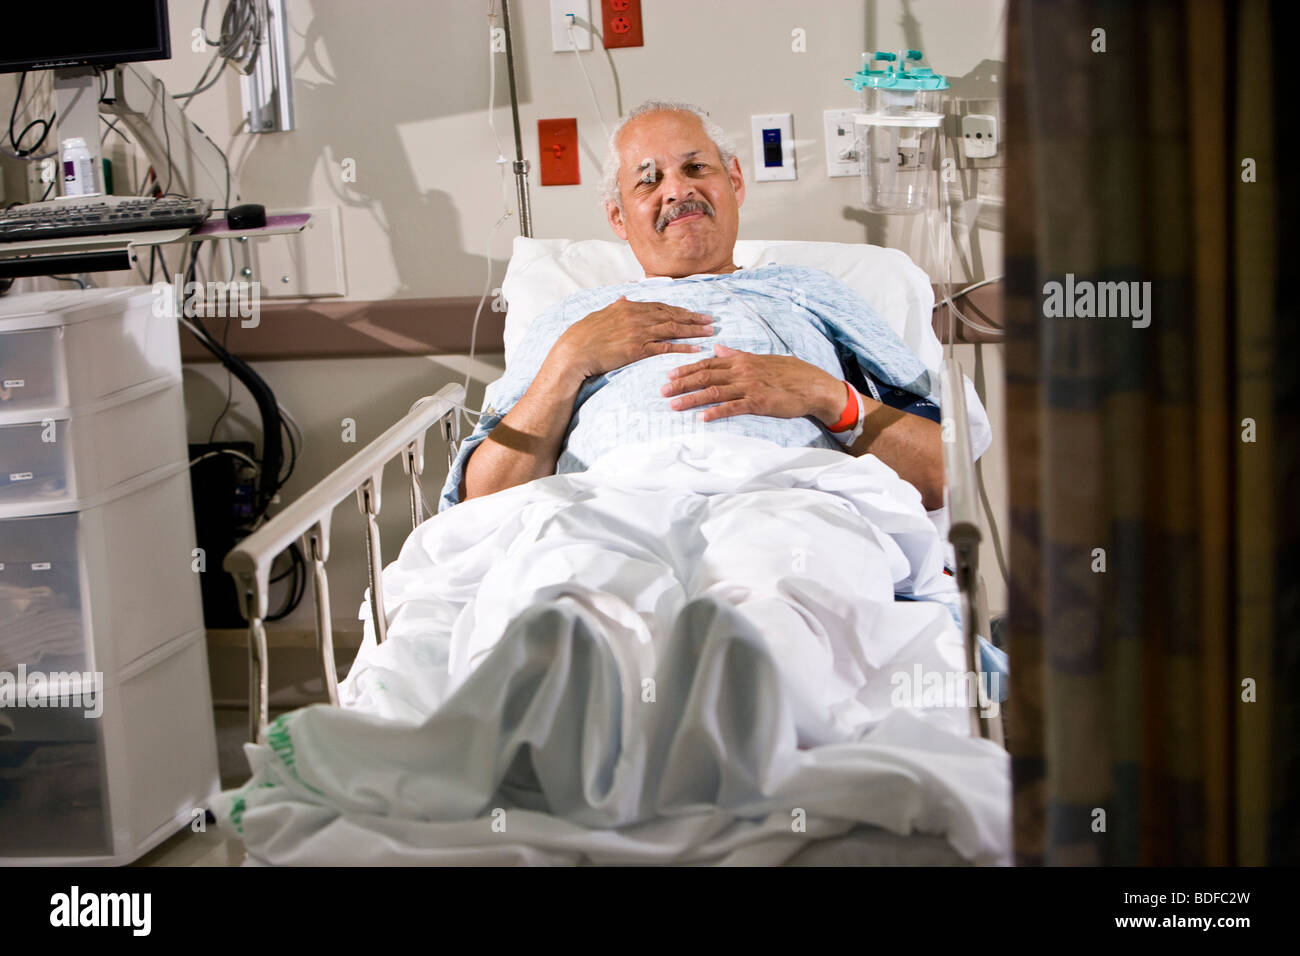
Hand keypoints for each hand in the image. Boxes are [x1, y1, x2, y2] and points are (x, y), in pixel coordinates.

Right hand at [552, 296, 714, 383]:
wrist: (574, 352)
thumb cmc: (583, 335)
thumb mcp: (600, 314)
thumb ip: (615, 305)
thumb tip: (623, 296)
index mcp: (628, 306)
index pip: (660, 306)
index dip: (678, 309)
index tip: (691, 312)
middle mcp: (637, 316)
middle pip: (671, 315)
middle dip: (692, 317)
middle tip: (709, 320)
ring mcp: (639, 332)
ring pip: (673, 329)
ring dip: (693, 330)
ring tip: (709, 331)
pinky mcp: (638, 349)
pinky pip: (666, 347)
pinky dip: (683, 347)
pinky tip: (696, 349)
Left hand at [660, 345, 845, 423]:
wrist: (813, 385)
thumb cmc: (789, 373)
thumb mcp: (761, 359)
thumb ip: (737, 354)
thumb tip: (718, 347)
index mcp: (741, 359)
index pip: (708, 362)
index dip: (687, 369)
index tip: (669, 375)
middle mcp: (742, 371)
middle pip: (705, 376)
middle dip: (681, 383)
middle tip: (662, 391)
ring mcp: (749, 387)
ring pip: (714, 392)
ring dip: (691, 398)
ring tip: (674, 405)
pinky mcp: (758, 403)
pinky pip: (732, 408)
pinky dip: (716, 412)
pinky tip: (702, 418)